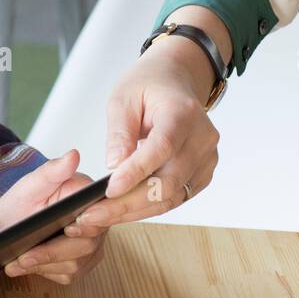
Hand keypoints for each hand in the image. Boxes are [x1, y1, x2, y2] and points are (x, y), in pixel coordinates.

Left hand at [0, 149, 108, 284]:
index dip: (85, 226)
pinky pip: (68, 274)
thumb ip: (51, 171)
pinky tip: (26, 267)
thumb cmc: (26, 199)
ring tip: (18, 263)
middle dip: (51, 253)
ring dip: (44, 265)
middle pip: (85, 245)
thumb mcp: (32, 183)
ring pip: (75, 263)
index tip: (67, 229)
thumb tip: (72, 156)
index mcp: (88, 198)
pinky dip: (44, 271)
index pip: (97, 216)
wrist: (15, 218)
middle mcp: (97, 222)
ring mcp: (91, 244)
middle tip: (25, 256)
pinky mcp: (82, 261)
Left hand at [78, 35, 220, 229]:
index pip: (162, 148)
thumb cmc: (147, 85)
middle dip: (127, 203)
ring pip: (172, 197)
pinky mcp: (202, 173)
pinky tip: (121, 210)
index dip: (136, 172)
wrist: (176, 81)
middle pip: (167, 182)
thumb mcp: (122, 99)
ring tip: (99, 217)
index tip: (108, 190)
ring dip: (134, 211)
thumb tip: (114, 168)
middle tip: (91, 214)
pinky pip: (176, 197)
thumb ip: (119, 134)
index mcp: (183, 113)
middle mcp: (202, 138)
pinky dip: (148, 207)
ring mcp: (207, 158)